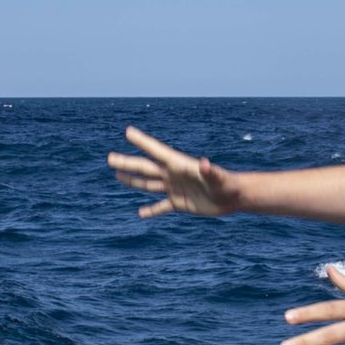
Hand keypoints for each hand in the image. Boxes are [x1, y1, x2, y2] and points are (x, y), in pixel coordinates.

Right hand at [107, 127, 238, 217]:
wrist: (235, 197)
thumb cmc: (228, 184)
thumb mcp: (219, 177)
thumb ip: (210, 171)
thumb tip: (204, 163)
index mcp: (179, 165)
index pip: (156, 151)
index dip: (142, 142)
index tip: (128, 131)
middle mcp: (173, 175)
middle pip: (145, 168)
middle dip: (127, 163)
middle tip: (110, 158)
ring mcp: (174, 189)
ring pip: (149, 184)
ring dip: (133, 181)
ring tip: (117, 176)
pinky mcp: (179, 204)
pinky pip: (161, 206)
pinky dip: (151, 210)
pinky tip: (141, 213)